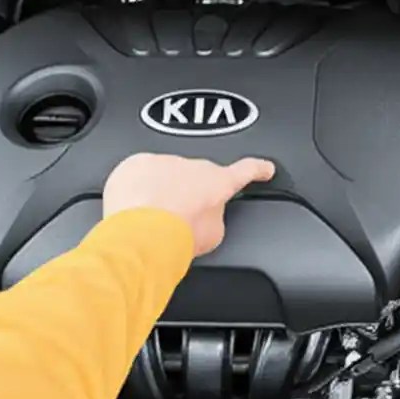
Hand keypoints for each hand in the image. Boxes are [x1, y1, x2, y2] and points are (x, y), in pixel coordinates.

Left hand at [102, 153, 275, 256]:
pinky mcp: (136, 163)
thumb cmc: (177, 236)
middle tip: (177, 220)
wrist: (141, 235)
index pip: (246, 171)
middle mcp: (193, 166)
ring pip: (165, 174)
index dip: (258, 169)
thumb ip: (215, 218)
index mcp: (218, 182)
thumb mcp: (213, 236)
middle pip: (196, 177)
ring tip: (151, 220)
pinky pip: (139, 173)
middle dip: (188, 194)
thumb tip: (207, 218)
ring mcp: (164, 162)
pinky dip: (137, 189)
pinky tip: (134, 210)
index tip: (265, 168)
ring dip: (161, 192)